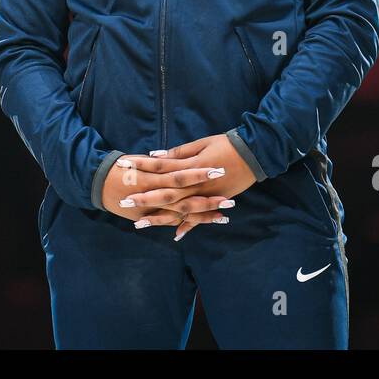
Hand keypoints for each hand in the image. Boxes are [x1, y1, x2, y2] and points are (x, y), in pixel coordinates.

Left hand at [119, 134, 258, 240]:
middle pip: (165, 193)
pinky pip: (200, 218)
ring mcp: (205, 195)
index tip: (124, 166)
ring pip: (179, 209)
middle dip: (144, 198)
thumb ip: (180, 152)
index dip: (141, 167)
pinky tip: (176, 235)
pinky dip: (188, 226)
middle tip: (124, 202)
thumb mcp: (202, 143)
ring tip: (139, 223)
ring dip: (159, 217)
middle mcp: (196, 184)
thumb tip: (158, 156)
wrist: (254, 154)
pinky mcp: (215, 201)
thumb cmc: (227, 144)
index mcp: (190, 166)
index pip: (160, 167)